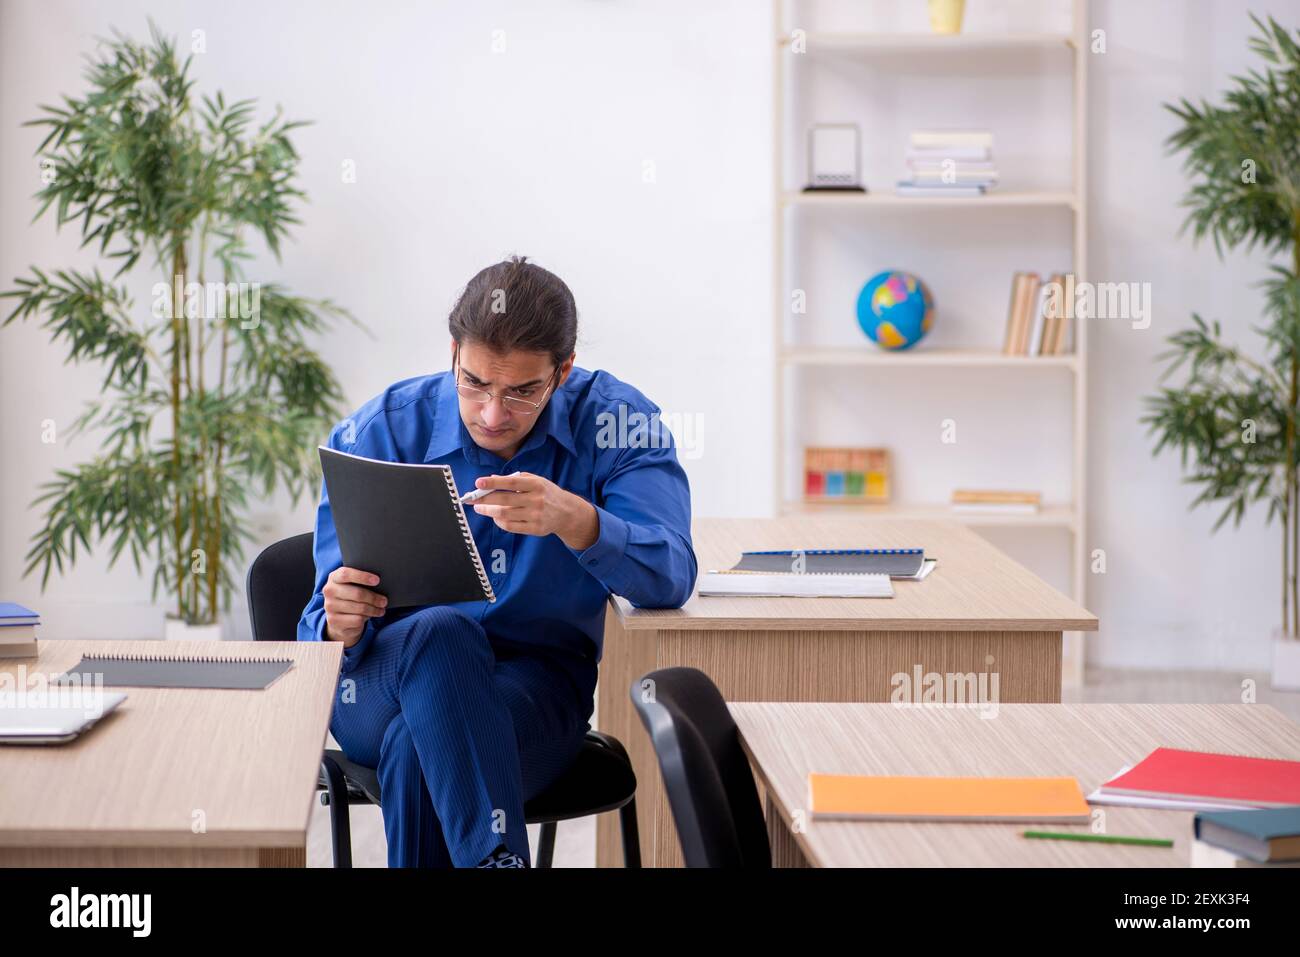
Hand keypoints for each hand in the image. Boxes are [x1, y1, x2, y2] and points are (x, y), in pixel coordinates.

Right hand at [322, 566, 386, 646]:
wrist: (338, 618)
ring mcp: (330, 607)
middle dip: (374, 598)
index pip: (346, 574)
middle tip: (384, 601)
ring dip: (374, 609)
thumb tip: (381, 582)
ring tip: (381, 609)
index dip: (362, 576)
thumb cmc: (350, 597)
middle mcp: (329, 591)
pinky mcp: (334, 621)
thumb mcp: (352, 586)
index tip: (377, 580)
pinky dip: (367, 618)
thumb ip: (361, 581)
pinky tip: (370, 616)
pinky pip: (357, 619)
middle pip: (357, 593)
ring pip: (360, 608)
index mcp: (334, 578)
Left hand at [471, 472, 598, 549]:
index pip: (512, 482)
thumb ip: (515, 479)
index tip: (478, 482)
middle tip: (471, 499)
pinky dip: (499, 521)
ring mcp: (536, 516)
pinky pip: (511, 526)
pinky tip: (495, 516)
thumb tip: (491, 479)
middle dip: (485, 499)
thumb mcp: (536, 481)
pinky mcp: (535, 529)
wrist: (567, 513)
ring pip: (505, 514)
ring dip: (488, 511)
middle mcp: (537, 500)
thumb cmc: (547, 493)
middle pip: (505, 500)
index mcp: (537, 485)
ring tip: (480, 507)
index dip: (494, 482)